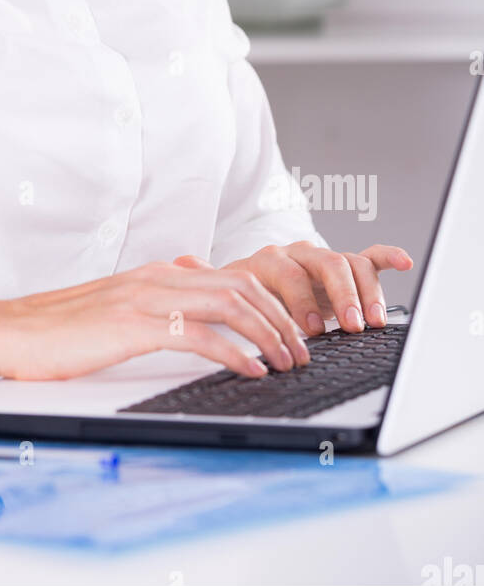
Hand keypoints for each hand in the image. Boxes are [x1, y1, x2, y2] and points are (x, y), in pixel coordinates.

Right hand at [0, 259, 311, 395]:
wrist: (10, 330)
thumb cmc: (59, 327)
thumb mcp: (116, 305)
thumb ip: (156, 295)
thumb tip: (190, 282)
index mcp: (157, 273)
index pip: (234, 276)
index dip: (272, 303)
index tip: (294, 332)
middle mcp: (158, 277)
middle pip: (243, 285)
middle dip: (283, 318)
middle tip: (304, 350)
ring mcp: (146, 297)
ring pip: (230, 304)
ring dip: (269, 334)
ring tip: (288, 362)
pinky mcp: (133, 325)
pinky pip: (199, 334)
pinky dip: (235, 352)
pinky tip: (252, 371)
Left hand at [213, 241, 413, 336]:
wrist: (256, 289)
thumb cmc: (240, 297)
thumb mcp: (221, 293)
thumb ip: (207, 279)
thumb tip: (182, 261)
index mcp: (268, 261)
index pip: (287, 272)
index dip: (300, 300)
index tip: (310, 329)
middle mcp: (298, 256)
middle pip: (325, 264)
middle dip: (339, 295)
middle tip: (349, 326)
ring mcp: (324, 261)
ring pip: (350, 263)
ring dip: (365, 290)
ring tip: (372, 321)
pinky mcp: (346, 270)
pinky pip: (369, 257)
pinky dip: (386, 257)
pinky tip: (402, 263)